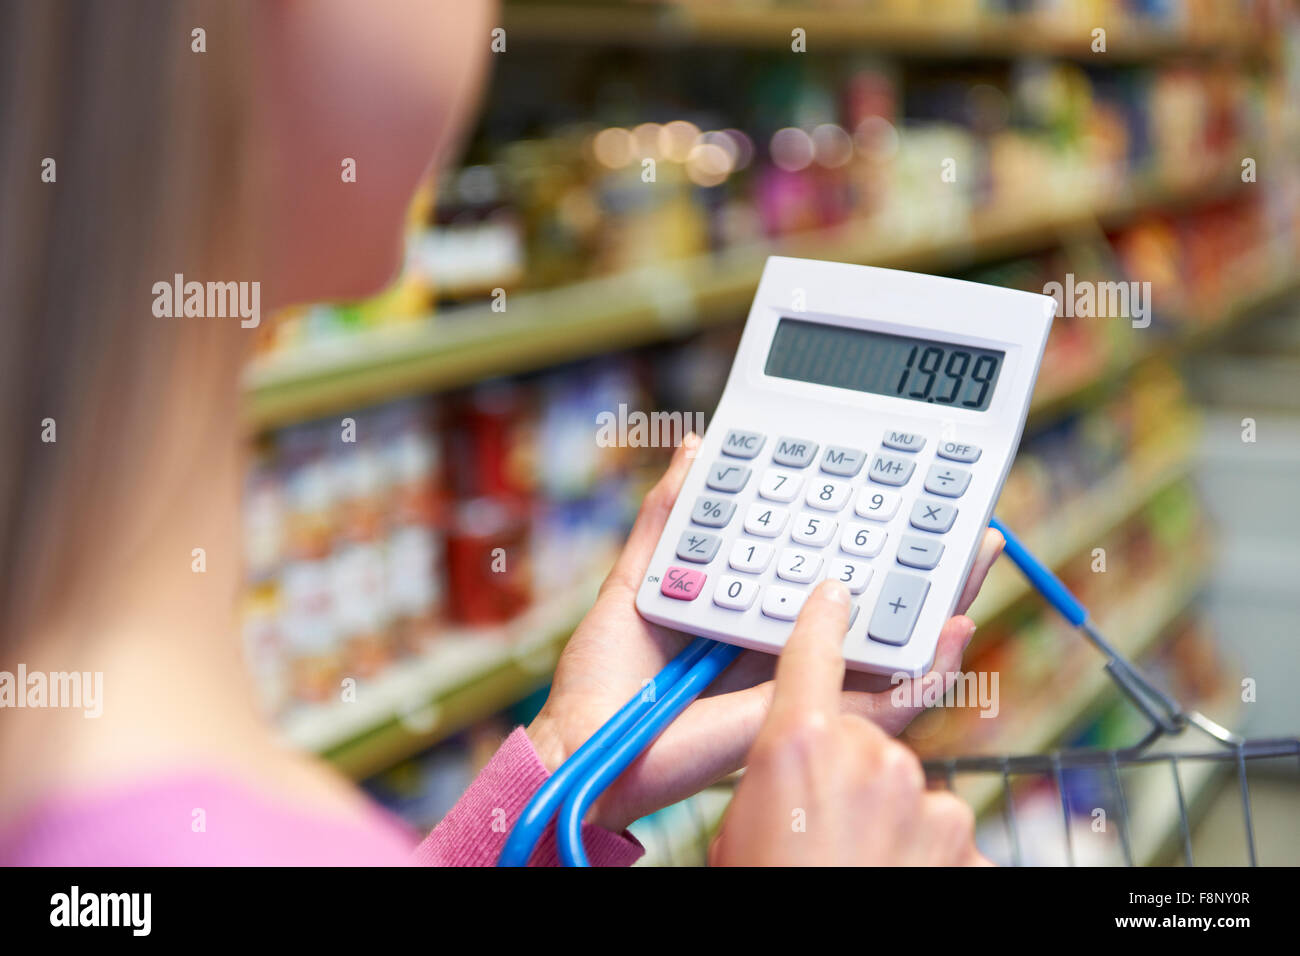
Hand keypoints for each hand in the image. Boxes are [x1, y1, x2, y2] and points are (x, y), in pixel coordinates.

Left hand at [526, 434, 1002, 832]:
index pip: (829, 573)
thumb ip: (669, 520)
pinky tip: (953, 632)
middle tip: (965, 519)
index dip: (869, 536)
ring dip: (945, 603)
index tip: (904, 492)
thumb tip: (695, 449)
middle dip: (925, 564)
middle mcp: (787, 649)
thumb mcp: (638, 580)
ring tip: (978, 554)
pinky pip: (883, 703)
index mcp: (756, 618)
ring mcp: (802, 683)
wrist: (587, 740)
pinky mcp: (806, 718)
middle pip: (876, 607)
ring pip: (894, 648)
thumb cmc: (606, 678)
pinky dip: (926, 673)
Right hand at [710, 579, 989, 865]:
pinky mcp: (965, 841)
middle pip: (865, 740)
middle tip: (820, 829)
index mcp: (798, 745)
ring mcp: (925, 798)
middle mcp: (869, 757)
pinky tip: (892, 878)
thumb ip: (777, 780)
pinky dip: (922, 854)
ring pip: (907, 790)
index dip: (825, 618)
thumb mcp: (740, 829)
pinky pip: (940, 832)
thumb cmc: (766, 887)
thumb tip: (798, 779)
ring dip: (888, 819)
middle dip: (850, 774)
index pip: (814, 655)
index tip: (839, 593)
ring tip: (854, 865)